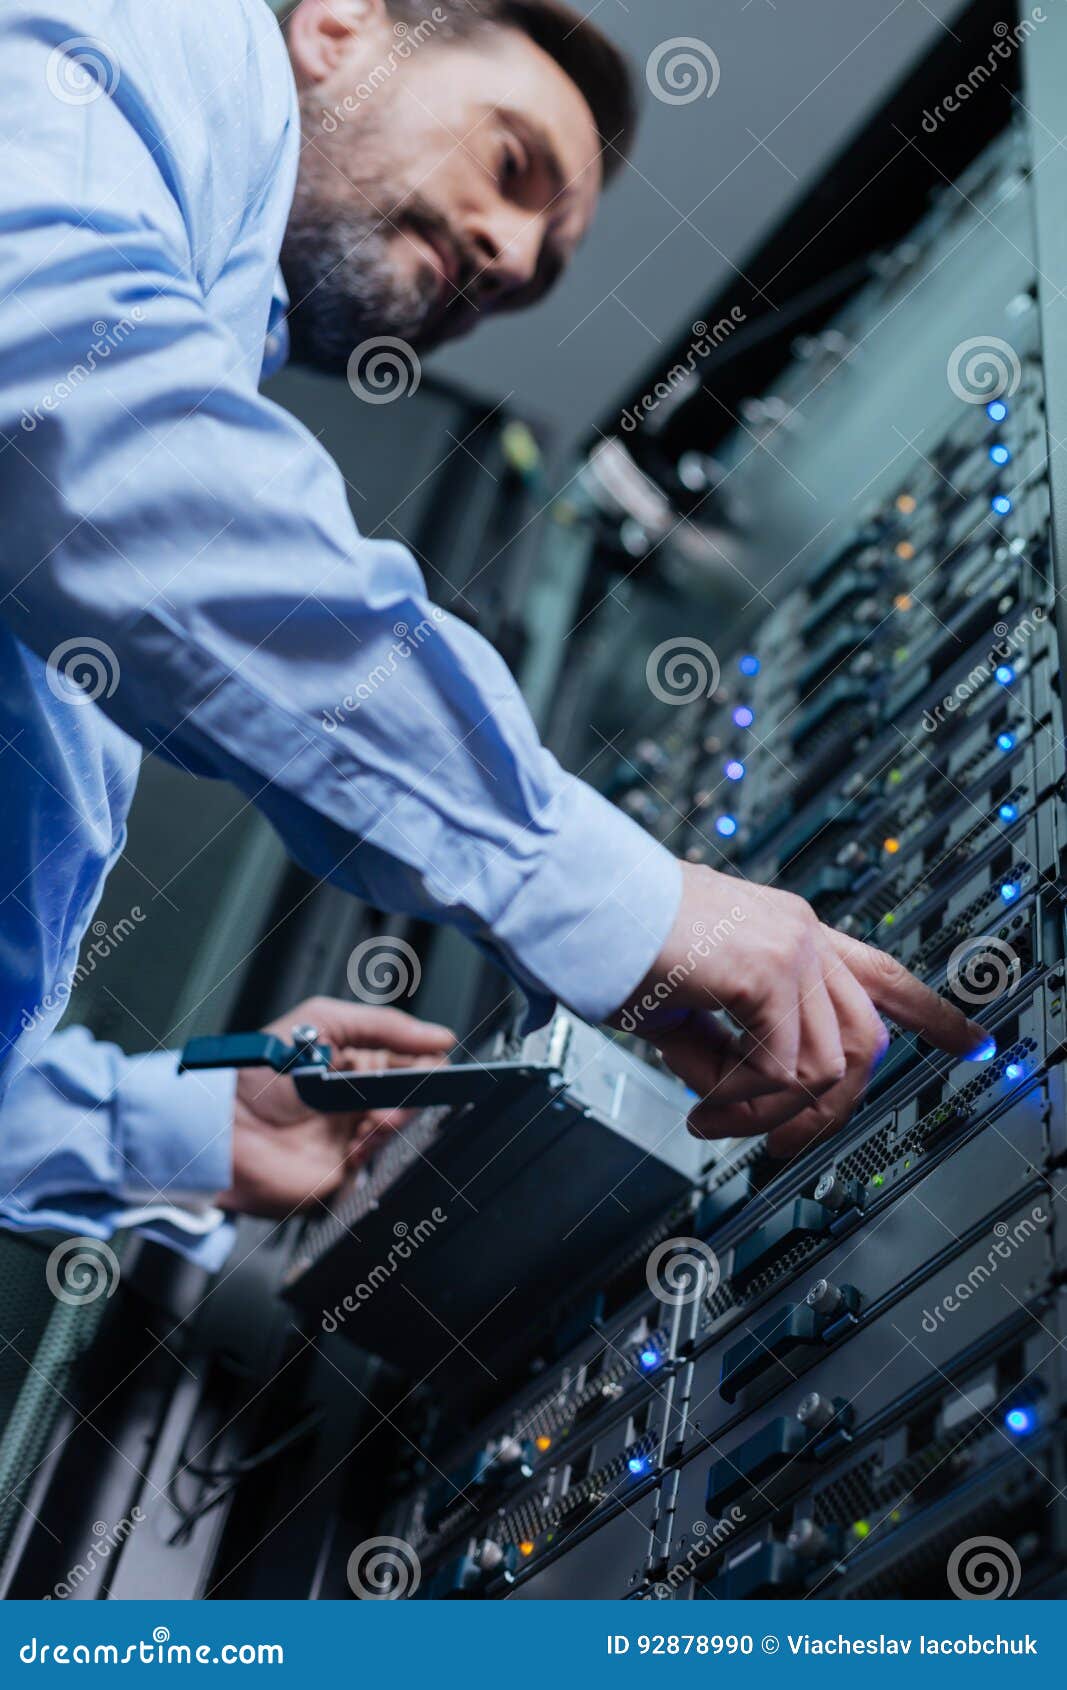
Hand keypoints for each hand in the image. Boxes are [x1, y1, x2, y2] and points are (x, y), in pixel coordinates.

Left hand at [215, 996, 455, 1216]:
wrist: (223, 1128)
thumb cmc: (257, 1072)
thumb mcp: (321, 1021)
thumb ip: (382, 1024)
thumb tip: (436, 1034)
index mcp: (361, 1060)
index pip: (417, 1058)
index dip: (429, 1063)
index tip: (431, 1067)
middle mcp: (362, 1097)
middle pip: (418, 1097)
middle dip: (411, 1098)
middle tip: (388, 1101)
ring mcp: (354, 1135)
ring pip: (405, 1132)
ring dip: (392, 1126)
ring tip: (367, 1125)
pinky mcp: (345, 1171)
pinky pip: (381, 1168)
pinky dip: (373, 1156)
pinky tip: (353, 1149)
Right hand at [613, 862, 986, 1158]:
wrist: (577, 897)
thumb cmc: (613, 937)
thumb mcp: (686, 1002)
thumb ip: (726, 1046)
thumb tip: (738, 1101)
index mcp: (789, 930)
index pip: (883, 970)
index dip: (934, 1013)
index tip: (969, 1043)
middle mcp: (800, 933)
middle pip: (869, 1039)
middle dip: (834, 1109)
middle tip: (783, 1145)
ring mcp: (789, 949)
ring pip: (828, 1067)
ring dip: (773, 1115)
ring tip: (717, 1122)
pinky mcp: (764, 971)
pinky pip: (783, 1071)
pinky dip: (744, 1106)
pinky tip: (705, 1110)